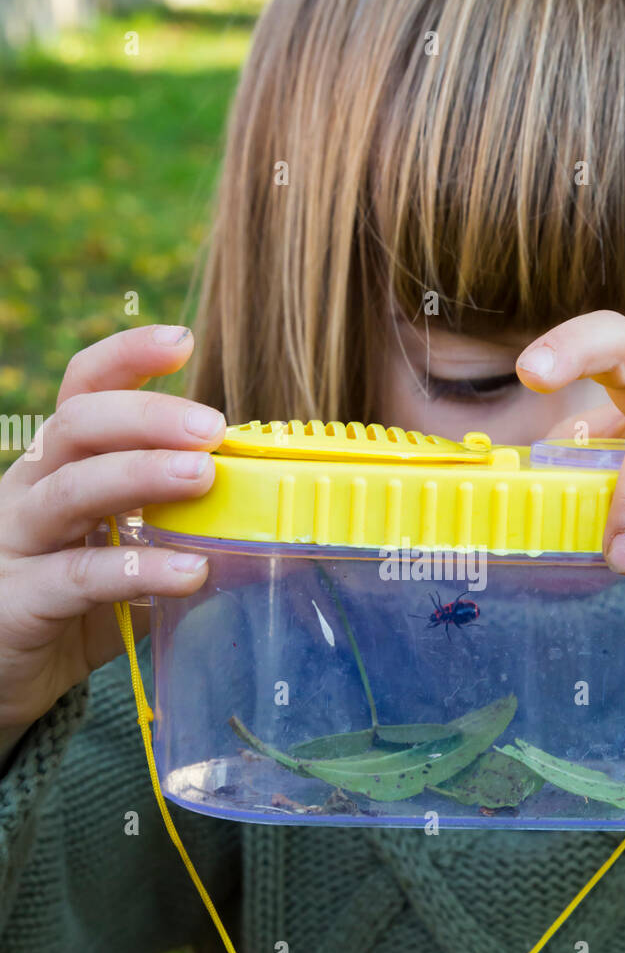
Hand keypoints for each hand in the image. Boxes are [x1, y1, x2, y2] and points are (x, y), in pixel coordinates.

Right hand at [0, 324, 224, 743]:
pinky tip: (189, 572)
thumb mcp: (125, 556)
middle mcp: (29, 492)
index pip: (81, 392)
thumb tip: (272, 520)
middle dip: (146, 416)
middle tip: (212, 428)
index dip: (124, 358)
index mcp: (57, 468)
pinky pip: (78, 577)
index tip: (181, 341)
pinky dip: (136, 570)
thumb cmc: (70, 610)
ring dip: (140, 474)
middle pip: (75, 425)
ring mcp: (16, 545)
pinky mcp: (18, 604)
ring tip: (204, 476)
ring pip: (70, 489)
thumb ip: (179, 531)